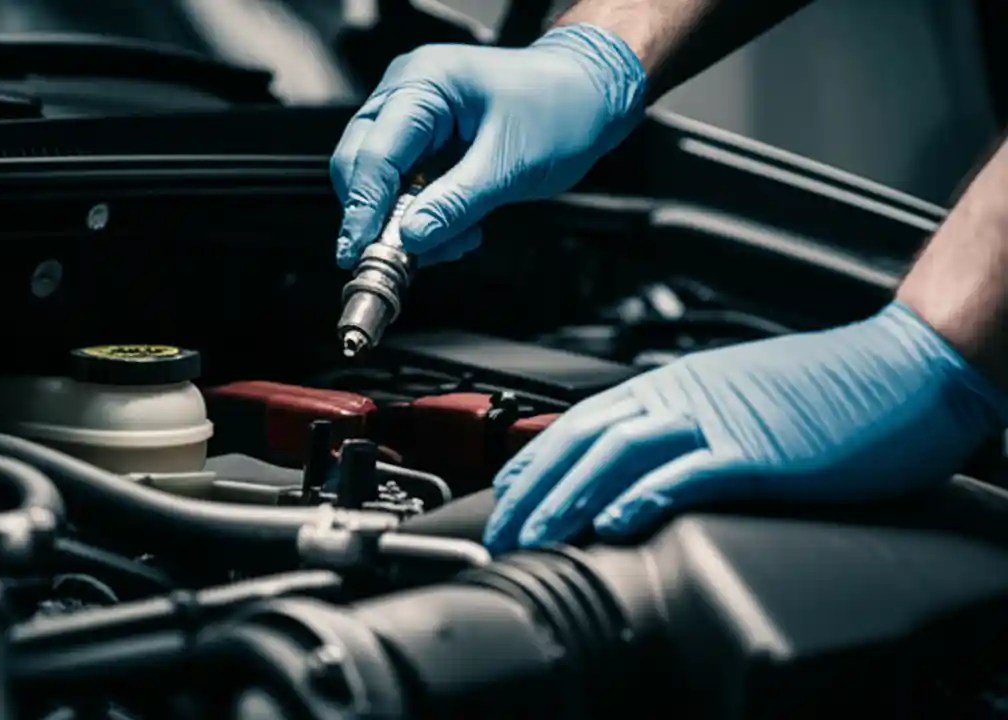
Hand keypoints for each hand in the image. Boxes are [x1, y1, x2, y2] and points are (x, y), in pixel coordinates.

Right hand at [331, 24, 646, 269]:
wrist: (591, 96)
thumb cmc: (561, 108)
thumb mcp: (509, 164)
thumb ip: (455, 203)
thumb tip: (411, 238)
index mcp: (424, 83)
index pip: (375, 153)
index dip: (363, 208)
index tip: (359, 251)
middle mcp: (409, 94)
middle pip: (361, 165)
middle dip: (380, 218)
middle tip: (399, 260)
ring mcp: (414, 117)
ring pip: (380, 182)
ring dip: (407, 223)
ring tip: (452, 242)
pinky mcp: (427, 141)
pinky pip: (406, 186)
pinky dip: (424, 217)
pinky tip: (456, 230)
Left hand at [484, 301, 1007, 551]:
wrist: (904, 366)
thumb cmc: (828, 390)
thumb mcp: (736, 399)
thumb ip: (684, 425)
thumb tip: (640, 464)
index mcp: (677, 384)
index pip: (583, 418)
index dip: (536, 456)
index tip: (505, 491)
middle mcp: (686, 396)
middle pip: (586, 435)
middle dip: (535, 484)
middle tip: (502, 526)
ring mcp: (721, 421)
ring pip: (622, 452)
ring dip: (571, 494)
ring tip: (537, 530)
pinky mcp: (760, 451)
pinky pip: (692, 471)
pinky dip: (648, 493)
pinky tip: (618, 518)